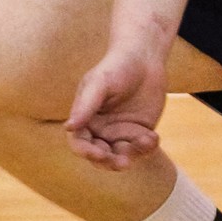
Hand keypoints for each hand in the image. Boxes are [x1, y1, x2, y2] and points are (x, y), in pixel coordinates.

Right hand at [65, 50, 165, 169]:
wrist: (145, 58)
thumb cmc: (117, 66)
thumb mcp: (100, 82)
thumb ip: (86, 104)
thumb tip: (68, 127)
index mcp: (85, 120)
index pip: (80, 143)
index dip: (87, 152)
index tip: (99, 154)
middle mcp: (101, 130)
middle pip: (101, 156)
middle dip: (111, 161)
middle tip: (123, 162)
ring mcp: (121, 133)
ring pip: (123, 155)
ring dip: (133, 154)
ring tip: (146, 140)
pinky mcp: (140, 133)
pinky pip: (142, 148)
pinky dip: (147, 147)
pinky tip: (153, 137)